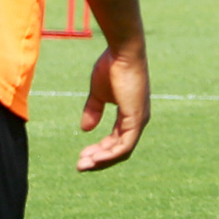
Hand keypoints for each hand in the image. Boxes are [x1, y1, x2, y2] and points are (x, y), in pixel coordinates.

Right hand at [77, 44, 148, 170]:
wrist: (122, 53)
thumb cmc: (112, 67)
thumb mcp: (98, 93)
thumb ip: (94, 110)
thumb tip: (85, 129)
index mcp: (130, 115)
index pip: (116, 140)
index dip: (99, 150)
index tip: (82, 155)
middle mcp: (138, 120)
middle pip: (119, 150)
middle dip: (98, 159)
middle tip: (79, 165)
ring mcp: (139, 120)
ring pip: (122, 151)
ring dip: (101, 160)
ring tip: (83, 164)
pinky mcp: (136, 119)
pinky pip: (125, 145)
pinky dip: (110, 155)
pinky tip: (94, 159)